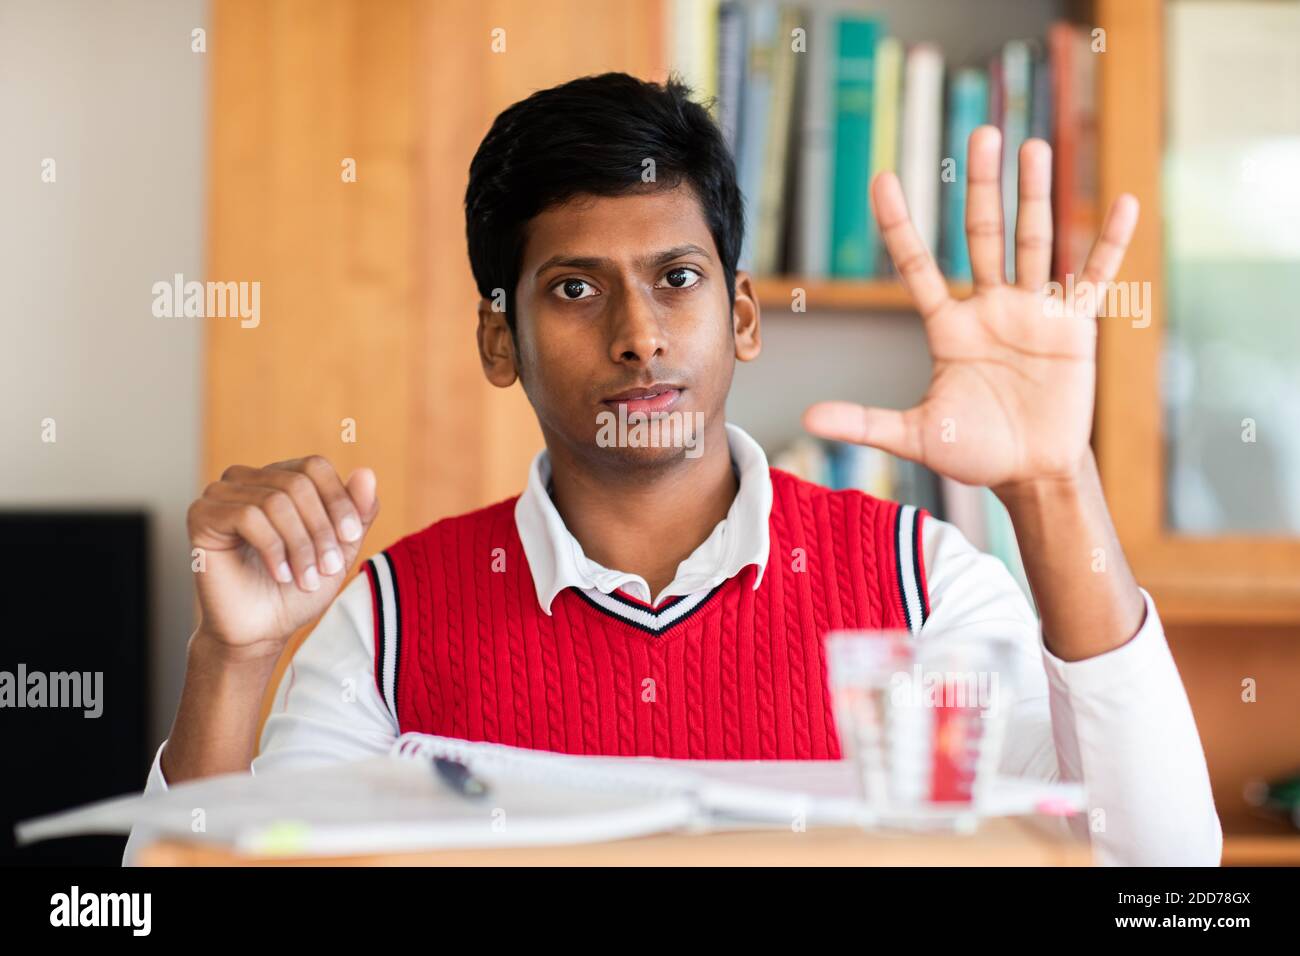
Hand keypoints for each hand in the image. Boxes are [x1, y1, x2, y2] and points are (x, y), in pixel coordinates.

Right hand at [186, 456, 379, 649]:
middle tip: (330, 567)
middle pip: (297, 483)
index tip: (350, 537)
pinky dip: (272, 549)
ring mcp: (221, 495)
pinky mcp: (201, 516)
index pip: (315, 466)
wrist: (261, 629)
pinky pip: (247, 516)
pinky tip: (280, 574)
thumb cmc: (298, 588)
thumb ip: (358, 512)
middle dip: (321, 529)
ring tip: (306, 578)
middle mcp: (248, 479)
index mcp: (280, 478)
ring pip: (275, 501)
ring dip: (300, 545)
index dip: (338, 500)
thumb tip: (367, 472)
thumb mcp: (341, 549)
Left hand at [803, 126, 1138, 493]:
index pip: (917, 265)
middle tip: (982, 133)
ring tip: (1033, 146)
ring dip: (1036, 196)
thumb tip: (808, 418)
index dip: (900, 224)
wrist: (1030, 472)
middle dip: (982, 186)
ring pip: (1035, 242)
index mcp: (948, 328)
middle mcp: (990, 308)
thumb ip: (865, 423)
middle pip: (983, 235)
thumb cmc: (974, 452)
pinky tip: (1122, 203)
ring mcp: (1033, 312)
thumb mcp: (915, 437)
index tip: (882, 179)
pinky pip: (1094, 277)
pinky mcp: (1074, 327)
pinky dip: (1109, 243)